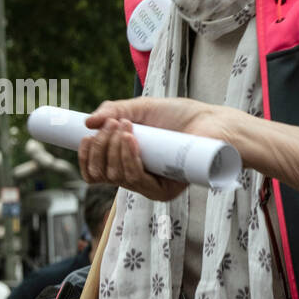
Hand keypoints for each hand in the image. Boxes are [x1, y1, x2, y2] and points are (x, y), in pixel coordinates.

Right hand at [80, 98, 226, 201]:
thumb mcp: (143, 108)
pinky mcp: (165, 190)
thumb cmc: (181, 116)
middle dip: (100, 147)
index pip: (95, 172)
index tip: (85, 136)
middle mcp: (137, 177)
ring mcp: (150, 185)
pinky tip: (132, 140)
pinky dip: (128, 158)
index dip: (85, 157)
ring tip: (126, 126)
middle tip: (113, 124)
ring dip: (114, 148)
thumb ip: (114, 110)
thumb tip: (86, 123)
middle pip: (100, 174)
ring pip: (116, 176)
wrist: (214, 121)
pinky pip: (136, 179)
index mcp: (128, 162)